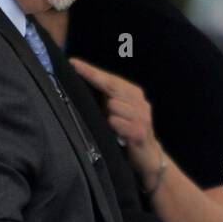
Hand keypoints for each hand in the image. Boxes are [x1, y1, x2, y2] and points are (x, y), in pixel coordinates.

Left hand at [70, 57, 160, 186]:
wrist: (148, 158)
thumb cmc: (127, 133)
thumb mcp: (119, 112)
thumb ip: (107, 98)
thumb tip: (82, 84)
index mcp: (134, 94)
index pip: (110, 79)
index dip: (91, 71)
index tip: (74, 63)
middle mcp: (140, 102)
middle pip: (112, 86)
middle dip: (92, 77)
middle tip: (74, 68)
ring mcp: (141, 117)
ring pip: (113, 105)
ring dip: (107, 113)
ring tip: (110, 124)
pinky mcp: (139, 132)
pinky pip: (117, 122)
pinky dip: (113, 126)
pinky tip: (116, 133)